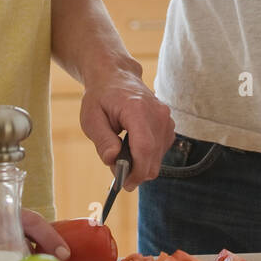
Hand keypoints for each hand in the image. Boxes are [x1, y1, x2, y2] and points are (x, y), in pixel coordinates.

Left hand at [79, 67, 175, 189]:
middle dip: (136, 172)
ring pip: (159, 157)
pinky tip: (133, 146)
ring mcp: (166, 118)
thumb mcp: (91, 118)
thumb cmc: (101, 97)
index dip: (136, 171)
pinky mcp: (168, 124)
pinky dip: (148, 156)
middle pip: (154, 157)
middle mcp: (157, 114)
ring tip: (121, 152)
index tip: (125, 184)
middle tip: (117, 169)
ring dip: (141, 163)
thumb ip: (102, 140)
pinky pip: (161, 150)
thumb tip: (112, 160)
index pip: (144, 148)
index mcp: (137, 109)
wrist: (117, 77)